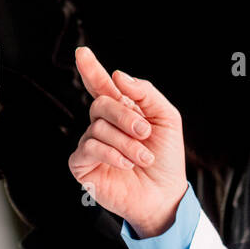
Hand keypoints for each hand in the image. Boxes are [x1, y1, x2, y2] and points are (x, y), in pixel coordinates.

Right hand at [67, 46, 188, 237]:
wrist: (165, 195)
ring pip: (98, 128)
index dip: (91, 70)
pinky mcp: (82, 165)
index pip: (102, 86)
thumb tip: (118, 76)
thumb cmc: (166, 159)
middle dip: (125, 115)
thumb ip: (146, 94)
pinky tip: (127, 164)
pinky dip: (111, 154)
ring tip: (144, 157)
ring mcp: (91, 144)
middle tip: (145, 132)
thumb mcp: (166, 119)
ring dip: (127, 142)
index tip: (82, 53)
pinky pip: (89, 148)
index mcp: (122, 112)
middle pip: (101, 104)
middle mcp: (103, 126)